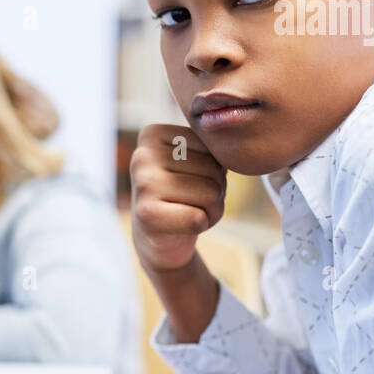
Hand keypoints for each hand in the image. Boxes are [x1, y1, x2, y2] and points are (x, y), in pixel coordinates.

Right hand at [129, 124, 226, 272]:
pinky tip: (183, 226)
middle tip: (190, 201)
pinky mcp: (146, 213)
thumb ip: (208, 146)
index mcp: (152, 134)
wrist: (156, 239)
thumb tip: (230, 150)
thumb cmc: (181, 195)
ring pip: (212, 193)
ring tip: (188, 212)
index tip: (190, 180)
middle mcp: (142, 155)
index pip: (212, 147)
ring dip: (211, 210)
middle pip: (213, 169)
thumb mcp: (193, 161)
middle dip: (215, 192)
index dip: (215, 169)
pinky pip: (199, 218)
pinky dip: (201, 225)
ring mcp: (142, 184)